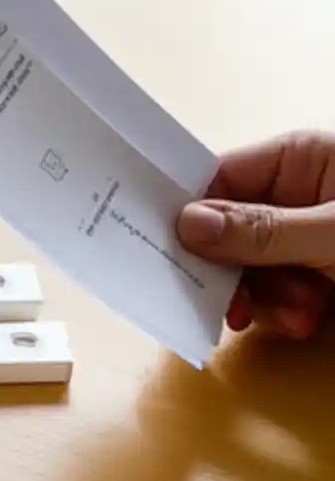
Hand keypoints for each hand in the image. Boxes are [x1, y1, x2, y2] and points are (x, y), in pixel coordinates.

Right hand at [177, 130, 334, 337]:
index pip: (218, 181)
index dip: (189, 217)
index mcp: (298, 159)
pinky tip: (307, 321)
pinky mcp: (317, 269)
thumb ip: (263, 231)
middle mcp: (295, 192)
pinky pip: (275, 291)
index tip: (163, 251)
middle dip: (234, 274)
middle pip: (226, 233)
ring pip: (248, 270)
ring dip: (265, 301)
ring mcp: (304, 233)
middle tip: (236, 307)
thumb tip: (186, 225)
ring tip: (300, 317)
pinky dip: (286, 311)